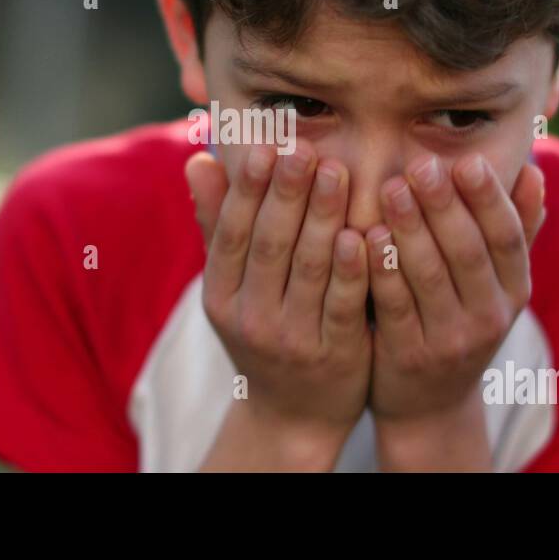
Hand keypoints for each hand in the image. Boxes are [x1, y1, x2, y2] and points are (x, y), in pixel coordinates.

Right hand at [187, 142, 371, 469]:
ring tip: (337, 172)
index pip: (233, 233)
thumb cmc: (265, 331)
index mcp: (221, 296)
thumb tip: (198, 160)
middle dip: (286, 194)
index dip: (248, 188)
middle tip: (303, 148)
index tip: (267, 143)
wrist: (294, 416)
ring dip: (321, 217)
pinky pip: (342, 306)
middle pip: (269, 245)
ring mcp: (291, 340)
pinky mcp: (334, 356)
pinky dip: (350, 270)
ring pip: (307, 270)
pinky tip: (360, 234)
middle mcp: (249, 319)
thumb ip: (220, 224)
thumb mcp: (232, 286)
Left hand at [365, 154, 545, 469]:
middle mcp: (489, 317)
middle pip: (468, 253)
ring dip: (410, 229)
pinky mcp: (407, 356)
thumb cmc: (462, 321)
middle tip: (420, 165)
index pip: (507, 238)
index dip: (489, 199)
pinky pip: (394, 306)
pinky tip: (366, 236)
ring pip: (430, 276)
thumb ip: (516, 230)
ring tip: (391, 188)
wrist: (431, 406)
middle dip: (444, 205)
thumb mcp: (498, 285)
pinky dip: (382, 271)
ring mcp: (449, 340)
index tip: (467, 160)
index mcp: (514, 291)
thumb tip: (535, 170)